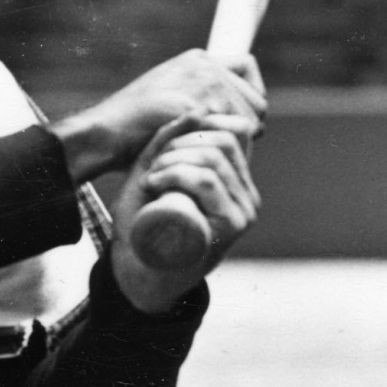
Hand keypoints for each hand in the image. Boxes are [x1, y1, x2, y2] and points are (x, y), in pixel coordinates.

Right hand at [53, 49, 265, 182]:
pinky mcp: (198, 106)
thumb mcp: (167, 103)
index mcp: (197, 60)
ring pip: (249, 120)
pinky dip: (221, 153)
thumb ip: (195, 99)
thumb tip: (226, 118)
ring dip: (235, 144)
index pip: (248, 69)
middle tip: (228, 151)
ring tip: (210, 159)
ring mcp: (202, 84)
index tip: (244, 122)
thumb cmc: (129, 130)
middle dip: (248, 128)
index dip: (250, 98)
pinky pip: (232, 134)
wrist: (103, 134)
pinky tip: (204, 162)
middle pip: (256, 101)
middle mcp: (205, 66)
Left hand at [107, 116, 260, 312]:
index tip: (162, 147)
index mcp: (237, 184)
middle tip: (152, 167)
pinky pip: (207, 182)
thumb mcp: (153, 175)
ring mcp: (242, 213)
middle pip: (222, 142)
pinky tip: (155, 181)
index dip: (196, 126)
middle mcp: (247, 197)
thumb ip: (167, 143)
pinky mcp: (230, 228)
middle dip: (180, 144)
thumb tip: (196, 110)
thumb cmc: (143, 228)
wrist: (139, 277)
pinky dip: (178, 173)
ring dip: (173, 160)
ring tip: (150, 178)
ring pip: (212, 161)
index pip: (231, 133)